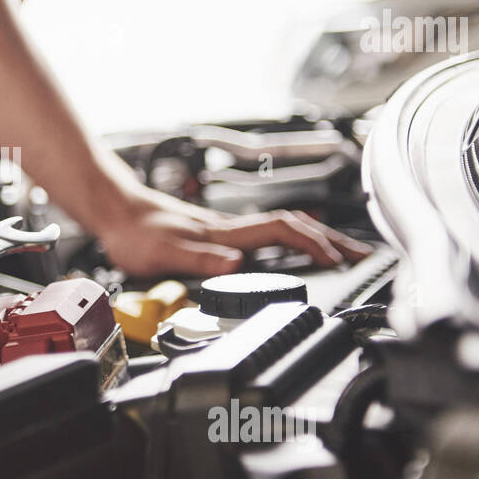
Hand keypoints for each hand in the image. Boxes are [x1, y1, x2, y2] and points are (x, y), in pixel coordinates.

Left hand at [98, 186, 372, 277]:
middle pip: (293, 228)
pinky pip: (267, 234)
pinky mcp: (216, 234)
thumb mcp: (163, 253)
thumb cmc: (134, 231)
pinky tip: (294, 248)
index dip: (313, 244)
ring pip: (283, 229)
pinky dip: (293, 239)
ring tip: (342, 251)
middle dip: (331, 239)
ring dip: (317, 238)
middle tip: (363, 255)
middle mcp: (229, 229)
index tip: (339, 259)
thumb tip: (235, 268)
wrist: (114, 210)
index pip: (281, 232)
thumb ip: (200, 259)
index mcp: (224, 235)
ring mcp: (224, 230)